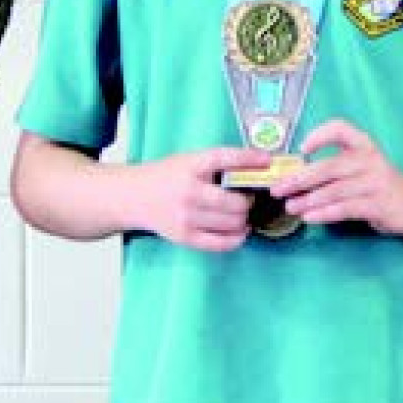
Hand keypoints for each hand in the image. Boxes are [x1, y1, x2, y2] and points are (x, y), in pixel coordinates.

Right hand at [130, 146, 272, 251]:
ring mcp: (186, 217)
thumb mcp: (189, 160)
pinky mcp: (185, 237)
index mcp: (190, 166)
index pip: (223, 159)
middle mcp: (189, 192)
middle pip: (234, 202)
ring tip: (242, 214)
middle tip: (248, 199)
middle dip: (248, 201)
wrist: (134, 197)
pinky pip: (220, 243)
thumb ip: (216, 164)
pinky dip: (237, 238)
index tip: (267, 160)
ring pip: (232, 223)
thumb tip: (258, 165)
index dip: (248, 159)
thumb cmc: (168, 176)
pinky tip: (240, 231)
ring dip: (244, 219)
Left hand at [274, 119, 402, 236]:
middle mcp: (370, 159)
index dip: (320, 135)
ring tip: (290, 206)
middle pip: (329, 166)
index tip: (302, 149)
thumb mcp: (361, 166)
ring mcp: (376, 182)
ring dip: (309, 199)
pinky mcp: (380, 205)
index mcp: (363, 145)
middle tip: (278, 188)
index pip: (341, 128)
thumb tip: (294, 177)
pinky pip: (346, 208)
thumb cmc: (378, 184)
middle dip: (300, 179)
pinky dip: (325, 213)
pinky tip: (309, 217)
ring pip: (335, 190)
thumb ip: (335, 166)